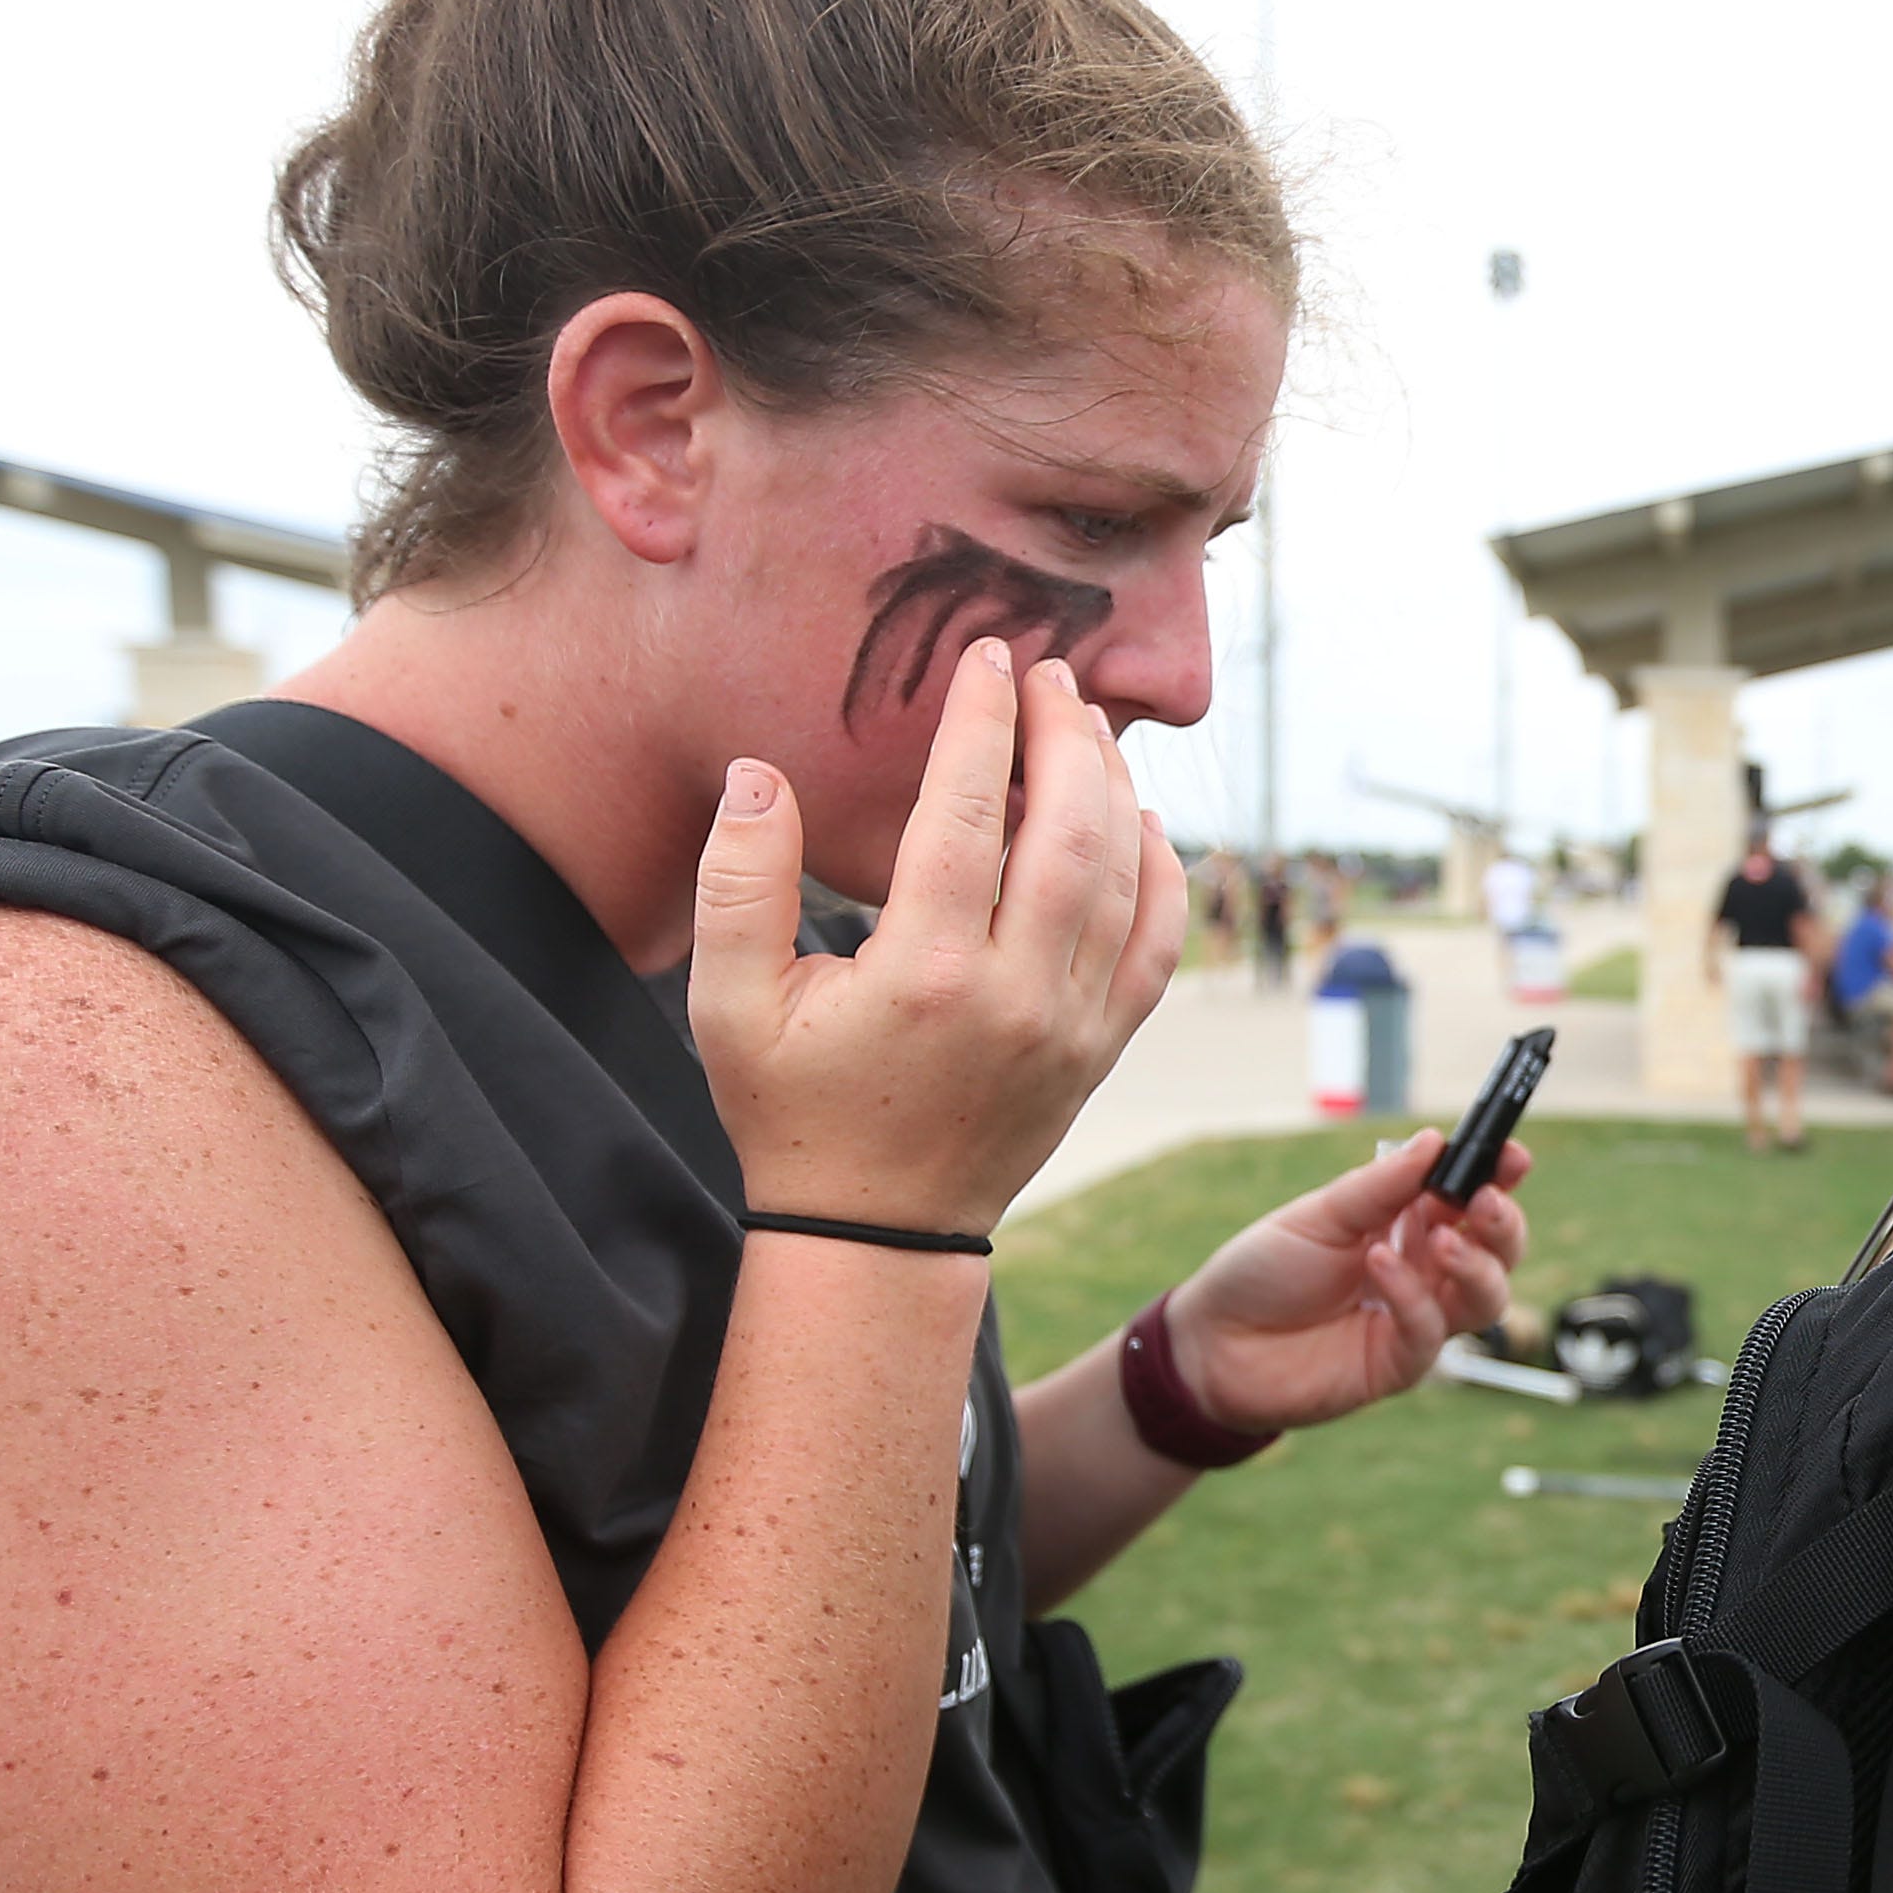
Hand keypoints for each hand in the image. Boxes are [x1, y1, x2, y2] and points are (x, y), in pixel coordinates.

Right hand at [689, 644, 1184, 1235]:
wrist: (878, 1235)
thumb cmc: (793, 1113)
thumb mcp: (729, 1006)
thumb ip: (739, 885)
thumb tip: (759, 772)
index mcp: (925, 974)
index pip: (969, 811)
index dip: (981, 721)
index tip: (989, 657)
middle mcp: (1017, 995)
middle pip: (1069, 828)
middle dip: (1066, 735)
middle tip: (1052, 675)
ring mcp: (1073, 1026)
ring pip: (1123, 878)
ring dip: (1115, 789)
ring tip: (1088, 727)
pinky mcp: (1102, 1049)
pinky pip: (1157, 945)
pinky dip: (1164, 875)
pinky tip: (1144, 821)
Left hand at [1157, 1131, 1533, 1435]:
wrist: (1214, 1345)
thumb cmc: (1264, 1274)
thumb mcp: (1320, 1216)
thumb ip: (1380, 1186)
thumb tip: (1436, 1141)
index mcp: (1407, 1224)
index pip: (1472, 1197)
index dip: (1499, 1176)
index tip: (1513, 1156)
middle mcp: (1423, 1269)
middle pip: (1498, 1249)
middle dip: (1503, 1223)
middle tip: (1484, 1202)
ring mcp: (1416, 1318)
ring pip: (1487, 1296)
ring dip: (1475, 1264)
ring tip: (1439, 1240)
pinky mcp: (1400, 1363)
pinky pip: (1430, 1330)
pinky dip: (1413, 1295)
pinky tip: (1380, 1267)